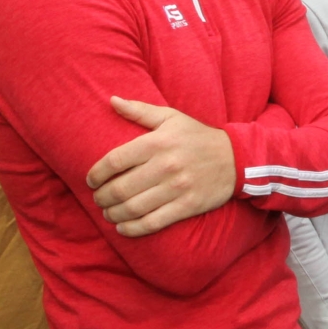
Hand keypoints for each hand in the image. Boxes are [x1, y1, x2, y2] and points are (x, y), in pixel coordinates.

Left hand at [87, 98, 234, 236]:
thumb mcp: (171, 117)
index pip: (115, 160)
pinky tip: (122, 228)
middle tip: (97, 199)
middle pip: (121, 188)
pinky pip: (153, 222)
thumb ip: (139, 110)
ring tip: (107, 213)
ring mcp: (177, 188)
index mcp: (157, 142)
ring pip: (134, 208)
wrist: (236, 158)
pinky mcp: (187, 206)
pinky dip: (133, 228)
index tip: (91, 180)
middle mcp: (165, 166)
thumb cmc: (197, 136)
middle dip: (102, 197)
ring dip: (114, 214)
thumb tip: (111, 100)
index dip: (97, 173)